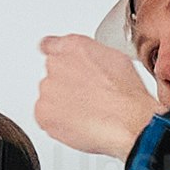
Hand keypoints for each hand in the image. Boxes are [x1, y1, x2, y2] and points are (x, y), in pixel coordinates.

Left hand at [30, 31, 156, 159]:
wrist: (127, 121)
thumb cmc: (126, 94)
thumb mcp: (115, 59)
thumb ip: (92, 55)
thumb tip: (89, 61)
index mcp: (73, 45)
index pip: (50, 45)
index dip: (57, 57)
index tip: (58, 63)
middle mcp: (56, 63)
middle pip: (53, 75)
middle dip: (66, 86)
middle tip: (87, 98)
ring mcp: (48, 88)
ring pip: (49, 97)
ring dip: (61, 105)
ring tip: (87, 113)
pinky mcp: (42, 112)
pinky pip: (45, 118)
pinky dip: (58, 123)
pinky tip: (79, 124)